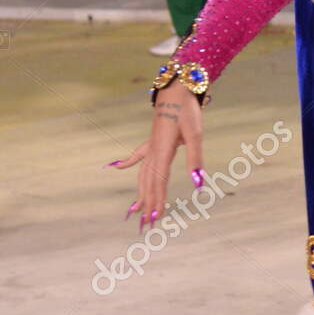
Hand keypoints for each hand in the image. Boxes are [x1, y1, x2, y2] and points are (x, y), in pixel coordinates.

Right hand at [108, 87, 204, 229]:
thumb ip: (195, 159)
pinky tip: (115, 167)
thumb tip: (198, 183)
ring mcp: (150, 146)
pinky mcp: (152, 140)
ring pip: (142, 174)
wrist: (177, 88)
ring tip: (134, 211)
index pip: (159, 182)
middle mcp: (152, 151)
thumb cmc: (187, 110)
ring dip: (140, 192)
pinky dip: (126, 162)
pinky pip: (137, 156)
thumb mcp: (195, 134)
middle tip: (146, 226)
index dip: (157, 201)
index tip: (155, 219)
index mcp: (161, 152)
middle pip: (148, 183)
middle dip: (147, 204)